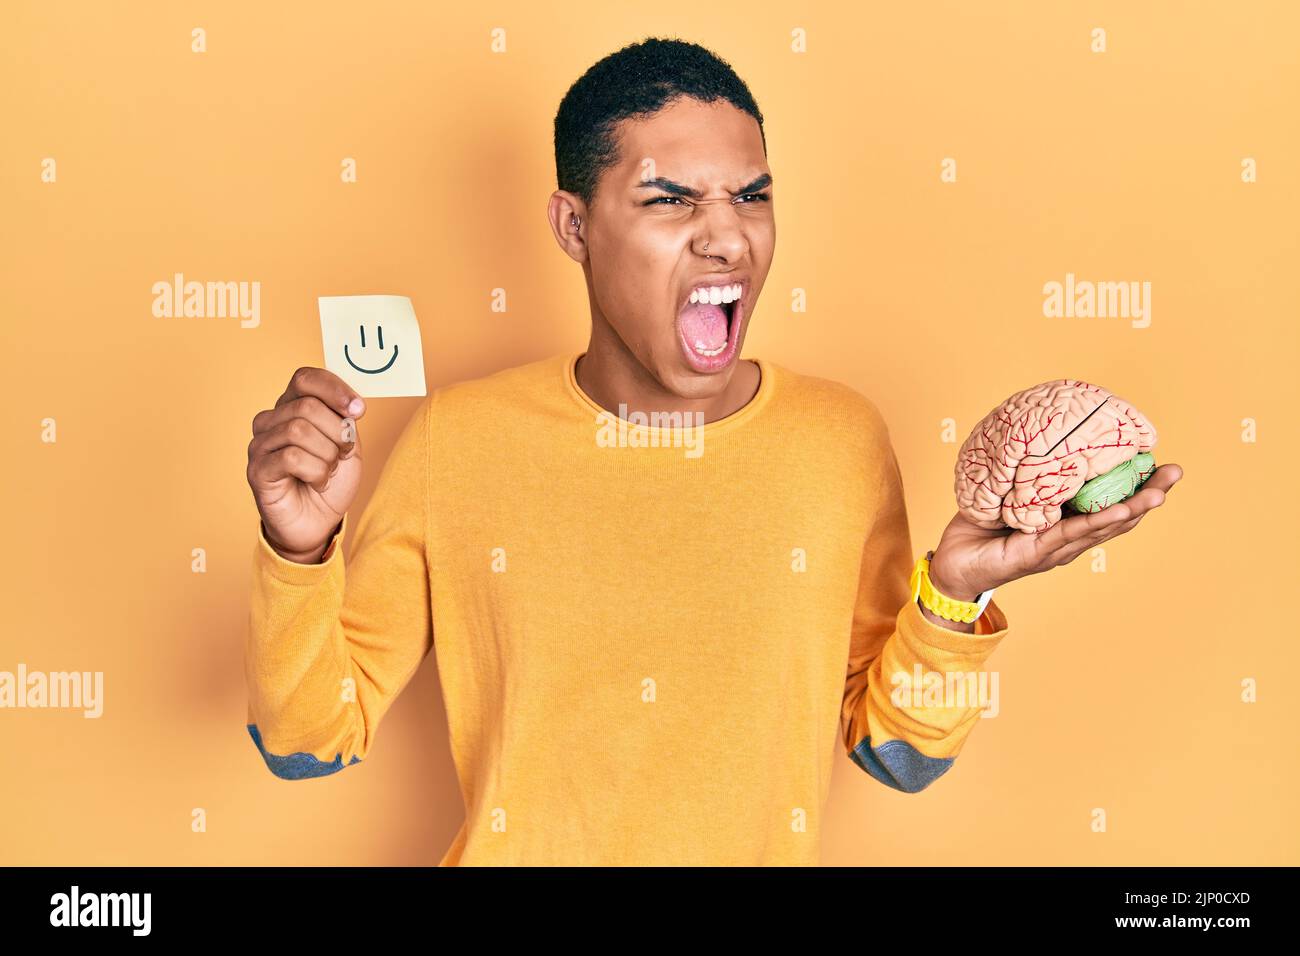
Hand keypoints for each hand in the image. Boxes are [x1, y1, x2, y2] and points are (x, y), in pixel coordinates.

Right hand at [247, 367, 366, 562]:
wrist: (319, 523)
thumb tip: (352, 404)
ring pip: (299, 430)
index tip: (359, 410)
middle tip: (342, 454)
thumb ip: (346, 420)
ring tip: (328, 471)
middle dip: (337, 432)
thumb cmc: (331, 481)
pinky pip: (291, 457)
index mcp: (292, 407)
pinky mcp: (257, 470)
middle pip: (307, 406)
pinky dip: (316, 472)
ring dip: (327, 455)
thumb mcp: (347, 445)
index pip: (305, 378)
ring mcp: (260, 444)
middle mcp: (271, 421)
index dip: (334, 389)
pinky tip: (317, 482)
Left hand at [927, 463, 1184, 599]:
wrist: (951, 564)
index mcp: (1065, 523)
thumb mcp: (1007, 494)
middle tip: (1176, 472)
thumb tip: (1041, 437)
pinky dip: (1097, 522)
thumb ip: (1027, 474)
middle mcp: (1068, 539)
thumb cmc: (979, 527)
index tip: (1162, 463)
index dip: (1136, 486)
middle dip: (1149, 495)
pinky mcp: (1037, 554)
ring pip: (1102, 527)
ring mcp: (1056, 549)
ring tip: (1159, 493)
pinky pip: (1070, 534)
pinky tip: (1119, 511)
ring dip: (1133, 510)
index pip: (1108, 503)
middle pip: (1118, 517)